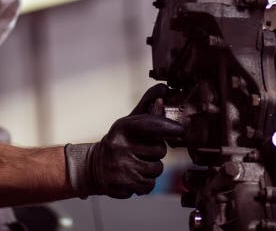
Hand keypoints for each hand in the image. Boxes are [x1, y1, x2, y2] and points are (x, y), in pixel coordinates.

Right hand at [64, 84, 183, 198]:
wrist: (94, 167)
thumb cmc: (118, 142)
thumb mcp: (128, 123)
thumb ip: (146, 107)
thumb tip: (163, 90)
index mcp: (122, 127)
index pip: (152, 124)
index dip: (169, 127)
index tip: (181, 130)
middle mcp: (121, 146)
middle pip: (160, 149)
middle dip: (156, 152)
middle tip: (142, 152)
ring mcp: (122, 166)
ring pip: (157, 168)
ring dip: (152, 169)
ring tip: (137, 164)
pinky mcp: (124, 185)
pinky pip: (150, 185)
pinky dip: (145, 183)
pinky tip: (134, 176)